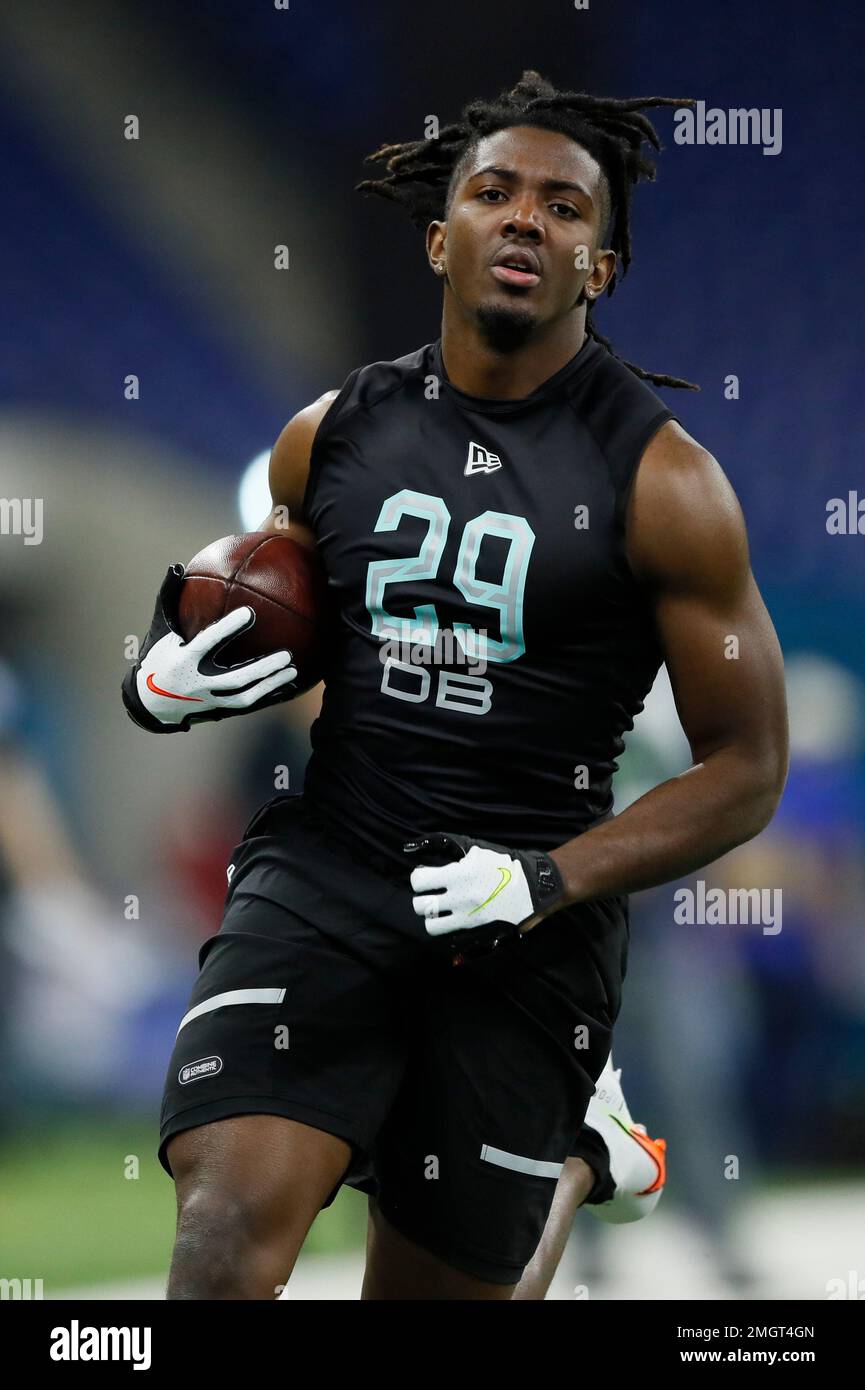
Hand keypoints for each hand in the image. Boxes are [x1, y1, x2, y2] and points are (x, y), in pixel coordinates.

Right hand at [122, 566, 296, 732]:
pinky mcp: (218, 710)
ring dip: (270, 685)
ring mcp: (209, 699)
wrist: (151, 702)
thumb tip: (177, 566)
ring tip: (292, 670)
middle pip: (234, 679)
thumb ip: (169, 597)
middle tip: (286, 654)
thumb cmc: (159, 657)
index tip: (250, 612)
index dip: (227, 629)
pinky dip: (268, 696)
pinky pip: (246, 705)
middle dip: (261, 668)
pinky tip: (289, 685)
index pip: (207, 642)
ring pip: (244, 696)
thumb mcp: (160, 628)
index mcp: (183, 660)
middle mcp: (197, 682)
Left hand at [403, 831, 564, 942]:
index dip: (419, 878)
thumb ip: (441, 844)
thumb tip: (409, 846)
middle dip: (424, 898)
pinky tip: (456, 920)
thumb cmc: (502, 863)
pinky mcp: (478, 933)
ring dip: (434, 917)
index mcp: (458, 875)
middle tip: (433, 894)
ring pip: (432, 926)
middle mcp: (460, 900)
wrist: (536, 885)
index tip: (427, 876)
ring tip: (443, 910)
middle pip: (421, 906)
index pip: (419, 881)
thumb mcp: (472, 847)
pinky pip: (452, 940)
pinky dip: (450, 931)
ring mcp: (469, 919)